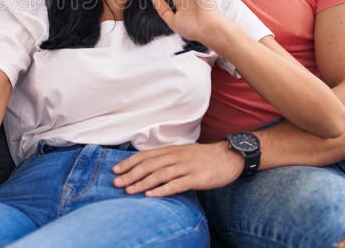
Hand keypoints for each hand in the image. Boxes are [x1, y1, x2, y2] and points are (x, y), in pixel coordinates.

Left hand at [112, 142, 241, 196]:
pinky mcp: (196, 177)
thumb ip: (167, 158)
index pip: (145, 155)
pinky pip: (176, 184)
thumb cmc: (204, 157)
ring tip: (129, 191)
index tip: (115, 170)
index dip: (129, 162)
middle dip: (131, 174)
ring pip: (160, 174)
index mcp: (171, 150)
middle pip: (149, 165)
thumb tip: (147, 165)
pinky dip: (162, 190)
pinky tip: (151, 195)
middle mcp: (176, 156)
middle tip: (116, 183)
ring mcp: (186, 167)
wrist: (229, 157)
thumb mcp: (182, 153)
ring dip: (142, 183)